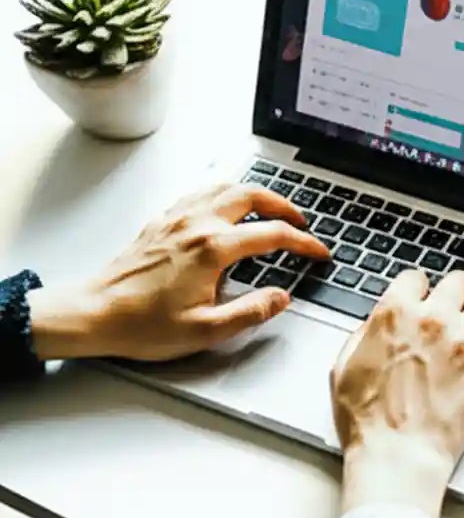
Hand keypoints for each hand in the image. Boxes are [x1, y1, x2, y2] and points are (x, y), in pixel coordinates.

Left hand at [28, 182, 329, 361]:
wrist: (93, 315)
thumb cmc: (141, 324)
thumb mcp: (206, 330)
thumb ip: (251, 311)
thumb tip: (280, 297)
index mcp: (213, 249)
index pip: (272, 234)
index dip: (303, 243)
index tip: (316, 252)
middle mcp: (196, 225)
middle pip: (251, 195)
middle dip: (283, 205)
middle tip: (300, 220)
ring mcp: (176, 220)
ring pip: (224, 186)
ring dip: (254, 193)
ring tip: (270, 208)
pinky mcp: (160, 223)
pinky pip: (199, 194)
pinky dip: (223, 194)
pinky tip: (225, 208)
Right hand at [331, 270, 463, 517]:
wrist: (398, 456)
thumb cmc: (368, 421)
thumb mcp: (344, 368)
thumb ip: (363, 334)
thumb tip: (376, 324)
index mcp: (395, 314)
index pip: (416, 277)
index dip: (419, 290)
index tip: (423, 299)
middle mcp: (433, 319)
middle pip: (459, 280)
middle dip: (456, 294)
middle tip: (456, 309)